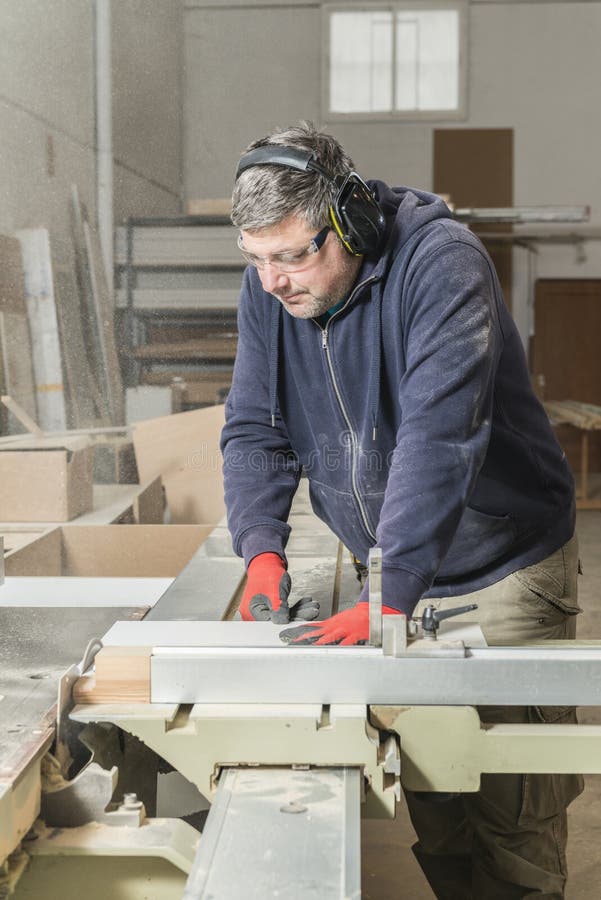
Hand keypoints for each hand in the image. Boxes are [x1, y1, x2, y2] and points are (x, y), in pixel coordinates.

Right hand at [240, 552, 319, 623]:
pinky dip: (295, 607)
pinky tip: (306, 603)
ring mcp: (263, 611)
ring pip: (284, 616)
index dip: (289, 623)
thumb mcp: (275, 591)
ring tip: (312, 606)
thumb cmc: (266, 573)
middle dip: (299, 615)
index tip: (304, 620)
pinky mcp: (270, 608)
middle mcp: (255, 614)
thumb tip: (283, 622)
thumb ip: (279, 608)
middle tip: (313, 611)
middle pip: (279, 621)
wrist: (266, 562)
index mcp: (251, 612)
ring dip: (300, 611)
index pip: (272, 624)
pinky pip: (284, 611)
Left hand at [279, 602, 401, 645]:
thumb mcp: (338, 620)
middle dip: (306, 638)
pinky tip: (336, 651)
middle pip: (318, 633)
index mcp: (331, 623)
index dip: (303, 632)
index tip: (293, 636)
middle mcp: (335, 626)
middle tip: (295, 643)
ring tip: (310, 648)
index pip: (314, 627)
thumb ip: (327, 627)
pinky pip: (346, 642)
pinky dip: (341, 646)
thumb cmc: (354, 617)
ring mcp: (344, 631)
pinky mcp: (353, 635)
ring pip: (330, 637)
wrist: (369, 613)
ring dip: (320, 643)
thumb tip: (314, 631)